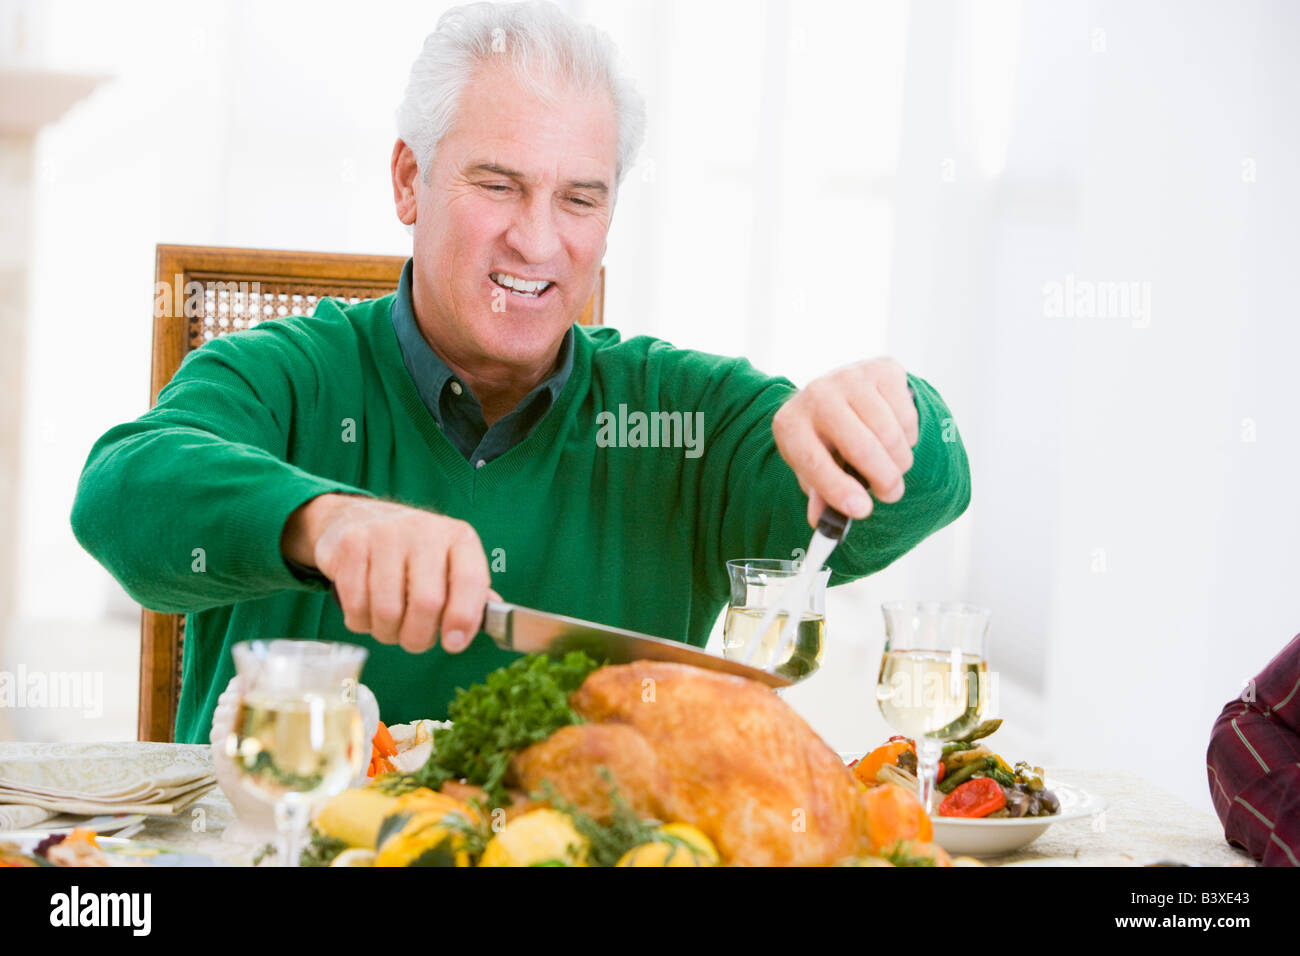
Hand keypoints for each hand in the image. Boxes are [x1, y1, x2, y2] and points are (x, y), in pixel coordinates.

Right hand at [281, 494, 496, 653]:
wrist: (359, 518)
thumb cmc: (413, 552)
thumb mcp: (450, 562)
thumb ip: (471, 592)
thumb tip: (493, 620)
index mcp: (458, 537)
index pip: (471, 580)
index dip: (464, 619)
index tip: (453, 644)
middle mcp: (424, 530)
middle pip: (427, 603)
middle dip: (419, 637)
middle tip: (414, 640)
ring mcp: (384, 535)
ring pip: (387, 611)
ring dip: (387, 633)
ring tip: (390, 626)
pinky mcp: (350, 546)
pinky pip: (355, 606)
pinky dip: (360, 622)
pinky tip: (366, 612)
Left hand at [771, 358, 919, 526]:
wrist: (838, 394)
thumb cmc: (823, 441)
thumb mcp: (812, 468)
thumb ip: (820, 497)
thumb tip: (824, 523)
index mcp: (790, 424)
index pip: (814, 462)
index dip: (838, 490)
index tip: (862, 511)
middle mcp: (816, 394)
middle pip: (861, 446)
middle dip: (884, 479)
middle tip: (891, 494)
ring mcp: (850, 377)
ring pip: (890, 433)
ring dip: (900, 460)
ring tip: (893, 466)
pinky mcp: (881, 369)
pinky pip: (907, 414)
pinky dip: (909, 435)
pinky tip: (896, 436)